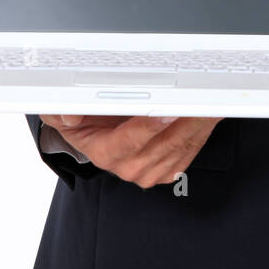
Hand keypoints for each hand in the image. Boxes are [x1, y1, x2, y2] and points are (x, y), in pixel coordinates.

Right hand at [39, 113, 223, 188]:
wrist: (95, 132)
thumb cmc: (82, 119)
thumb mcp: (59, 112)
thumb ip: (60, 112)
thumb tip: (70, 115)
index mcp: (104, 153)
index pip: (130, 141)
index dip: (149, 126)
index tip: (167, 111)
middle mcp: (128, 166)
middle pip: (163, 144)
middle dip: (184, 119)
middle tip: (201, 97)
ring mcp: (149, 171)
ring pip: (181, 146)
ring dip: (198, 123)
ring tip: (209, 100)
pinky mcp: (167, 169)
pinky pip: (190, 151)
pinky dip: (201, 131)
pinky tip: (208, 113)